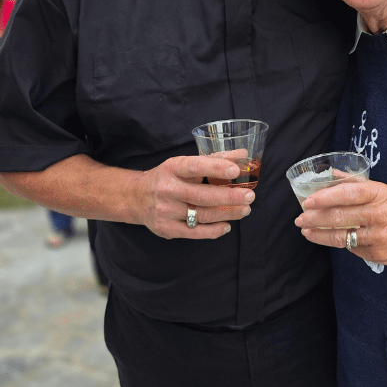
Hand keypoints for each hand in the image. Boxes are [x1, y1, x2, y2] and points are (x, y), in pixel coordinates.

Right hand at [132, 155, 253, 239]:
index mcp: (171, 168)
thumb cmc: (167, 178)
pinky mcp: (167, 229)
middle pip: (201, 196)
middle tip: (249, 196)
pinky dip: (213, 231)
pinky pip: (195, 232)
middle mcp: (166, 189)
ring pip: (201, 215)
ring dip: (226, 214)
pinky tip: (227, 225)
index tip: (235, 170)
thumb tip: (242, 154)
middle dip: (229, 197)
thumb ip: (214, 159)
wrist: (136, 197)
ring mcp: (165, 211)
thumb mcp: (185, 164)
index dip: (215, 168)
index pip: (194, 166)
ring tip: (244, 209)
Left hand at [294, 179, 386, 265]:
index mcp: (381, 194)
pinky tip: (333, 239)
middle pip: (340, 217)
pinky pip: (352, 249)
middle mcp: (379, 215)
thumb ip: (356, 184)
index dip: (324, 197)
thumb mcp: (385, 189)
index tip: (307, 201)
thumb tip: (331, 175)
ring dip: (319, 235)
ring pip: (341, 237)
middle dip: (314, 219)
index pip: (347, 193)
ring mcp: (378, 237)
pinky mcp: (377, 255)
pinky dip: (341, 243)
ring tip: (306, 231)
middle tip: (299, 218)